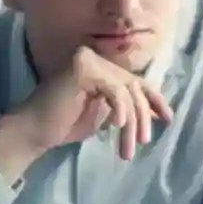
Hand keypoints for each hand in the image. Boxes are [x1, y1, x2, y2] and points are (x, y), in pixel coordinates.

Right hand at [0, 47, 173, 180]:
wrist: (34, 131)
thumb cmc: (64, 126)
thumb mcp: (104, 117)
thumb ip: (127, 109)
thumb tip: (157, 112)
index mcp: (98, 67)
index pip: (134, 80)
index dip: (154, 99)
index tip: (167, 119)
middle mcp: (93, 57)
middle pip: (132, 85)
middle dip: (143, 116)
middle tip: (142, 142)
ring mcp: (87, 59)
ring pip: (126, 89)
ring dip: (132, 121)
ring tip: (128, 146)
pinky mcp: (83, 68)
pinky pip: (114, 90)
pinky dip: (120, 109)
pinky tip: (117, 127)